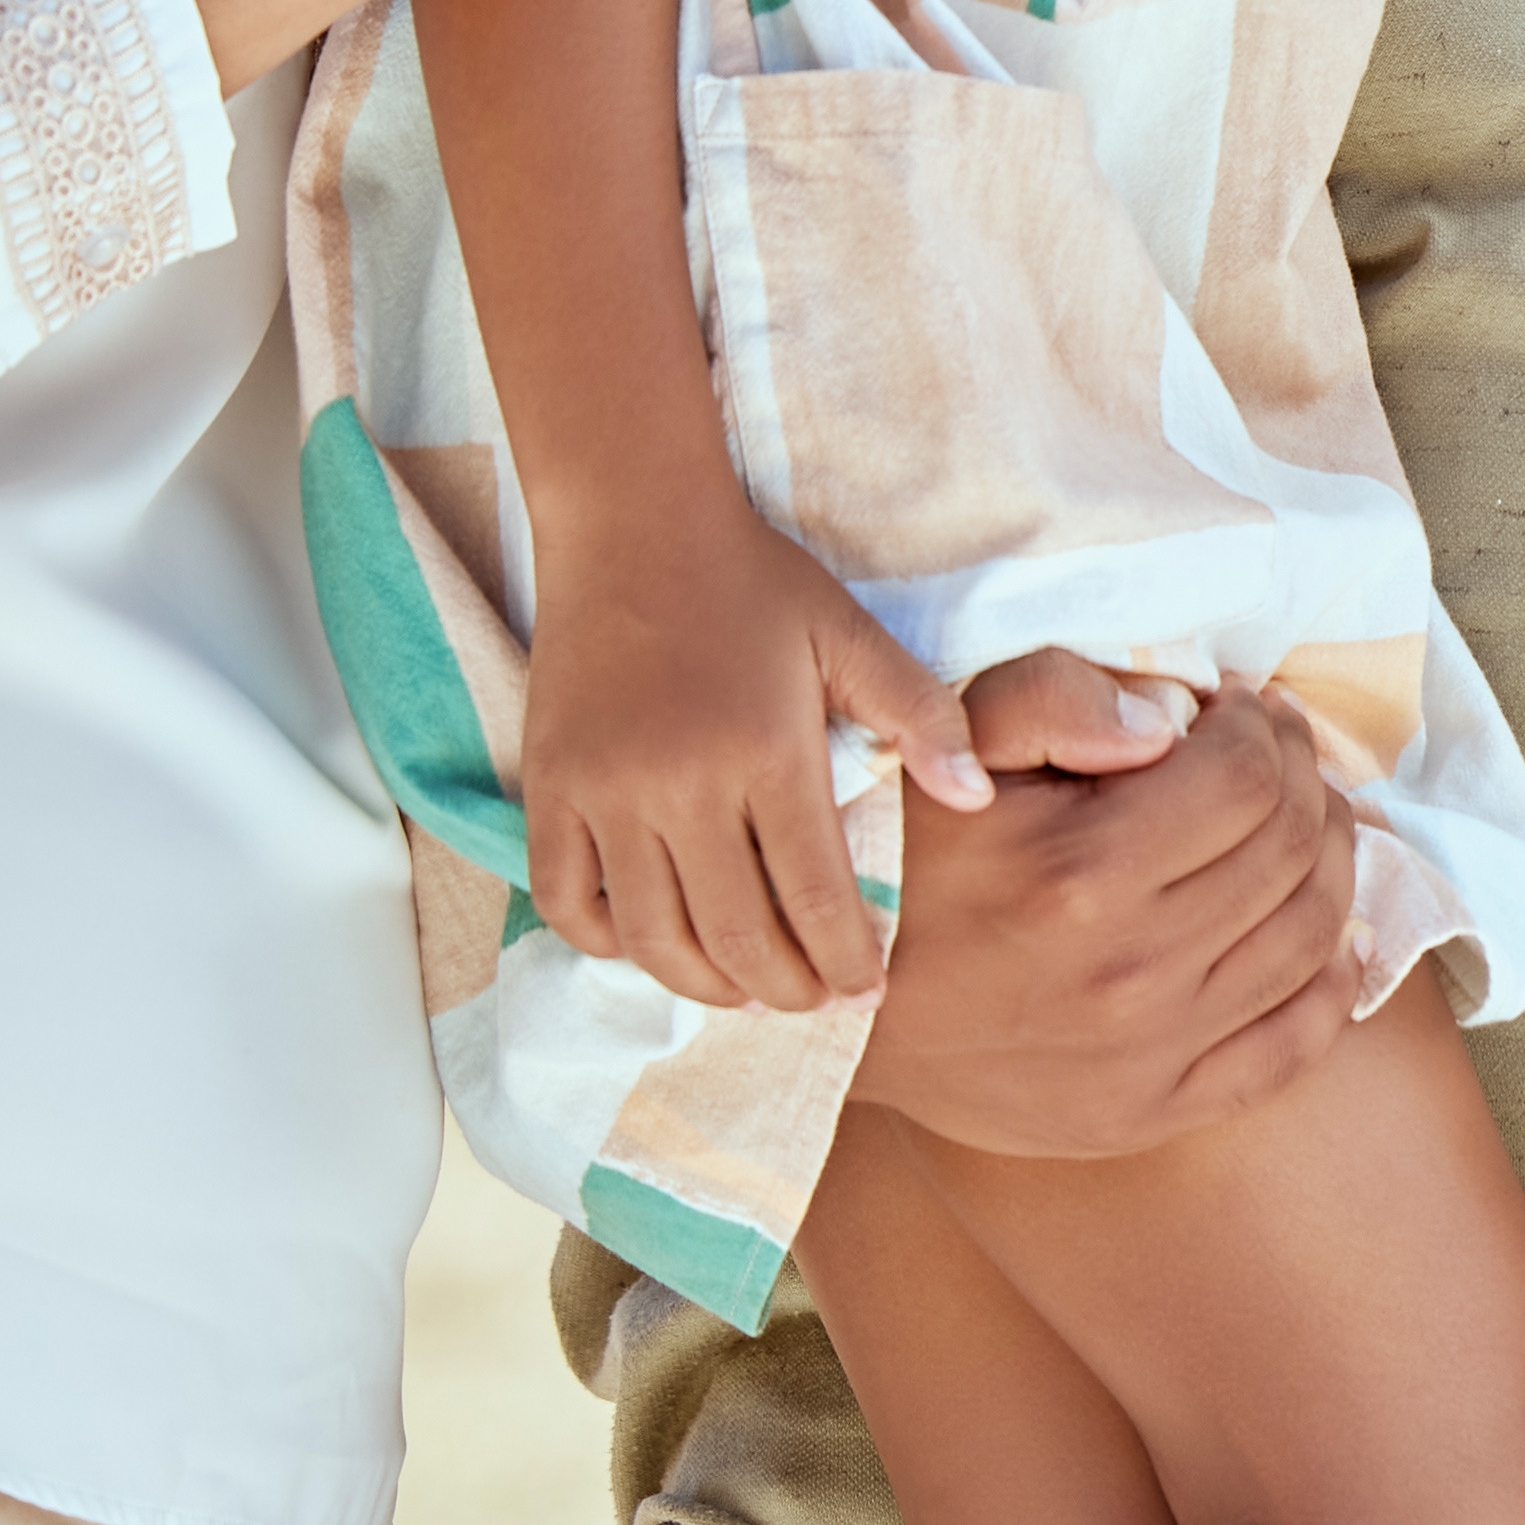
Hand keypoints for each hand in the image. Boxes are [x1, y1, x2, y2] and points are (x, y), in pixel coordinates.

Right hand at [517, 506, 977, 1011]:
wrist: (632, 523)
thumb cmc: (751, 580)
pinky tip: (651, 944)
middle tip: (813, 1001)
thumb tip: (976, 800)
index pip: (813, 896)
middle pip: (734, 934)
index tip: (867, 988)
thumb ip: (920, 716)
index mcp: (766, 752)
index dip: (845, 958)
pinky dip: (607, 941)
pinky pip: (566, 899)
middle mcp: (679, 785)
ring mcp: (604, 792)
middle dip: (784, 988)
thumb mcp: (852, 634)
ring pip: (650, 934)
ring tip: (743, 992)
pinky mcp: (549, 787)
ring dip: (702, 983)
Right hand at [853, 663, 1362, 1163]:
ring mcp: (1146, 1056)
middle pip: (1292, 847)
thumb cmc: (896, 859)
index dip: (1266, 726)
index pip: (1249, 777)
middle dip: (1304, 778)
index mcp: (1083, 874)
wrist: (834, 1013)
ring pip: (1309, 935)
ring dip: (1331, 861)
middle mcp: (1129, 973)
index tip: (1248, 710)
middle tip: (1283, 754)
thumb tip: (1174, 713)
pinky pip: (1289, 1049)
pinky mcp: (1147, 1115)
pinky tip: (1336, 939)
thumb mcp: (952, 747)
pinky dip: (1333, 985)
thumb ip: (1056, 697)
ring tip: (1306, 823)